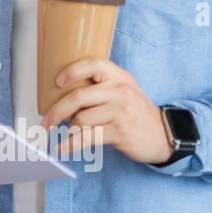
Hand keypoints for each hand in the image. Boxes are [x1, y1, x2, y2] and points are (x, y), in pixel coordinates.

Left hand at [41, 57, 173, 163]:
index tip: (57, 82)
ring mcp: (121, 111)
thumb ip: (100, 86)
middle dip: (57, 110)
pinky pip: (87, 137)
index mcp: (119, 76)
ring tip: (68, 133)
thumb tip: (63, 93)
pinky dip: (71, 144)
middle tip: (46, 120)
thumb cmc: (136, 112)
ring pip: (81, 119)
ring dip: (69, 129)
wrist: (164, 135)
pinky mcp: (120, 131)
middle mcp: (120, 90)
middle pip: (78, 97)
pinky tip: (62, 148)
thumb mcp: (124, 91)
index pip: (93, 64)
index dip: (72, 71)